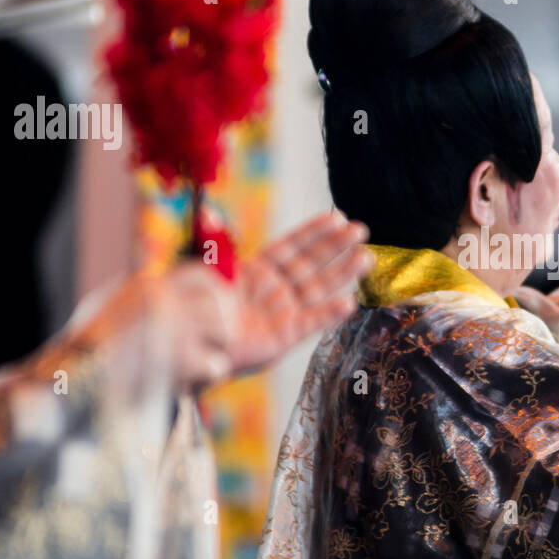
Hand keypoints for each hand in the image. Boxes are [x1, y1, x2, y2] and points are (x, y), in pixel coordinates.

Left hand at [169, 211, 370, 388]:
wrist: (193, 346)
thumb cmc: (198, 310)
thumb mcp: (204, 271)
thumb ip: (215, 244)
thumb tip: (208, 212)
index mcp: (259, 269)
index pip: (292, 245)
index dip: (313, 231)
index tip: (336, 217)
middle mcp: (277, 288)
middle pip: (311, 262)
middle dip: (336, 246)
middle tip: (360, 230)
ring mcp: (284, 311)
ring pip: (318, 288)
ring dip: (342, 273)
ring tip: (366, 258)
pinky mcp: (286, 335)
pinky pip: (311, 322)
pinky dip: (329, 313)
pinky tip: (349, 301)